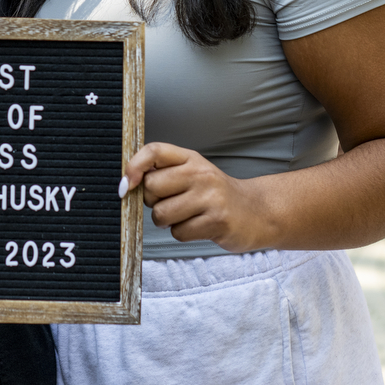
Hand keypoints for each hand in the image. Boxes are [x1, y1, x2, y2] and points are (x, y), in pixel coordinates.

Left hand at [122, 142, 270, 252]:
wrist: (258, 212)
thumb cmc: (215, 194)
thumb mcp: (193, 173)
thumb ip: (163, 172)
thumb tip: (127, 183)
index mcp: (191, 158)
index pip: (154, 150)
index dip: (134, 166)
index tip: (126, 184)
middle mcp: (201, 173)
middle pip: (151, 188)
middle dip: (153, 202)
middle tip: (172, 203)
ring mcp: (210, 197)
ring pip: (161, 214)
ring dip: (168, 221)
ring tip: (188, 215)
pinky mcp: (217, 221)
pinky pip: (178, 233)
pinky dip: (183, 233)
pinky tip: (200, 226)